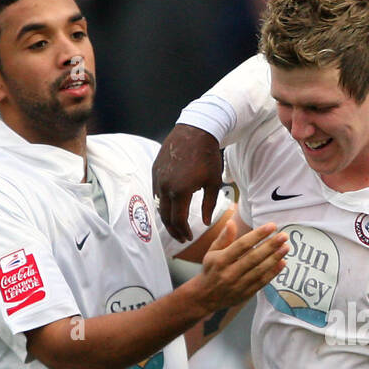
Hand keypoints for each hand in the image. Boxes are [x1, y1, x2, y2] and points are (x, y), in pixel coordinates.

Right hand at [153, 124, 223, 243]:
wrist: (195, 130)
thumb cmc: (208, 156)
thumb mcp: (213, 183)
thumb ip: (209, 205)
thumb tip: (205, 223)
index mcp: (180, 191)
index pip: (178, 220)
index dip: (183, 232)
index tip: (188, 238)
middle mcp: (165, 186)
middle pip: (165, 217)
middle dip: (173, 230)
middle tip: (181, 238)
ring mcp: (157, 178)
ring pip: (159, 205)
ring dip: (167, 218)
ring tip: (177, 225)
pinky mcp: (155, 170)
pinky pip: (156, 192)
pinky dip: (163, 203)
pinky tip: (171, 208)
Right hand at [191, 221, 287, 312]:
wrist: (205, 297)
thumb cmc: (211, 270)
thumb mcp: (212, 252)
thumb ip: (223, 238)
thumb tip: (231, 222)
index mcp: (220, 260)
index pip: (242, 245)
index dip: (258, 235)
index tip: (271, 226)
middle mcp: (229, 273)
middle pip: (253, 257)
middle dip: (270, 246)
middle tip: (284, 236)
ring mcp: (238, 285)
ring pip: (260, 270)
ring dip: (275, 258)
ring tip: (286, 247)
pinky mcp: (246, 294)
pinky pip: (262, 282)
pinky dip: (273, 273)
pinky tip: (282, 262)